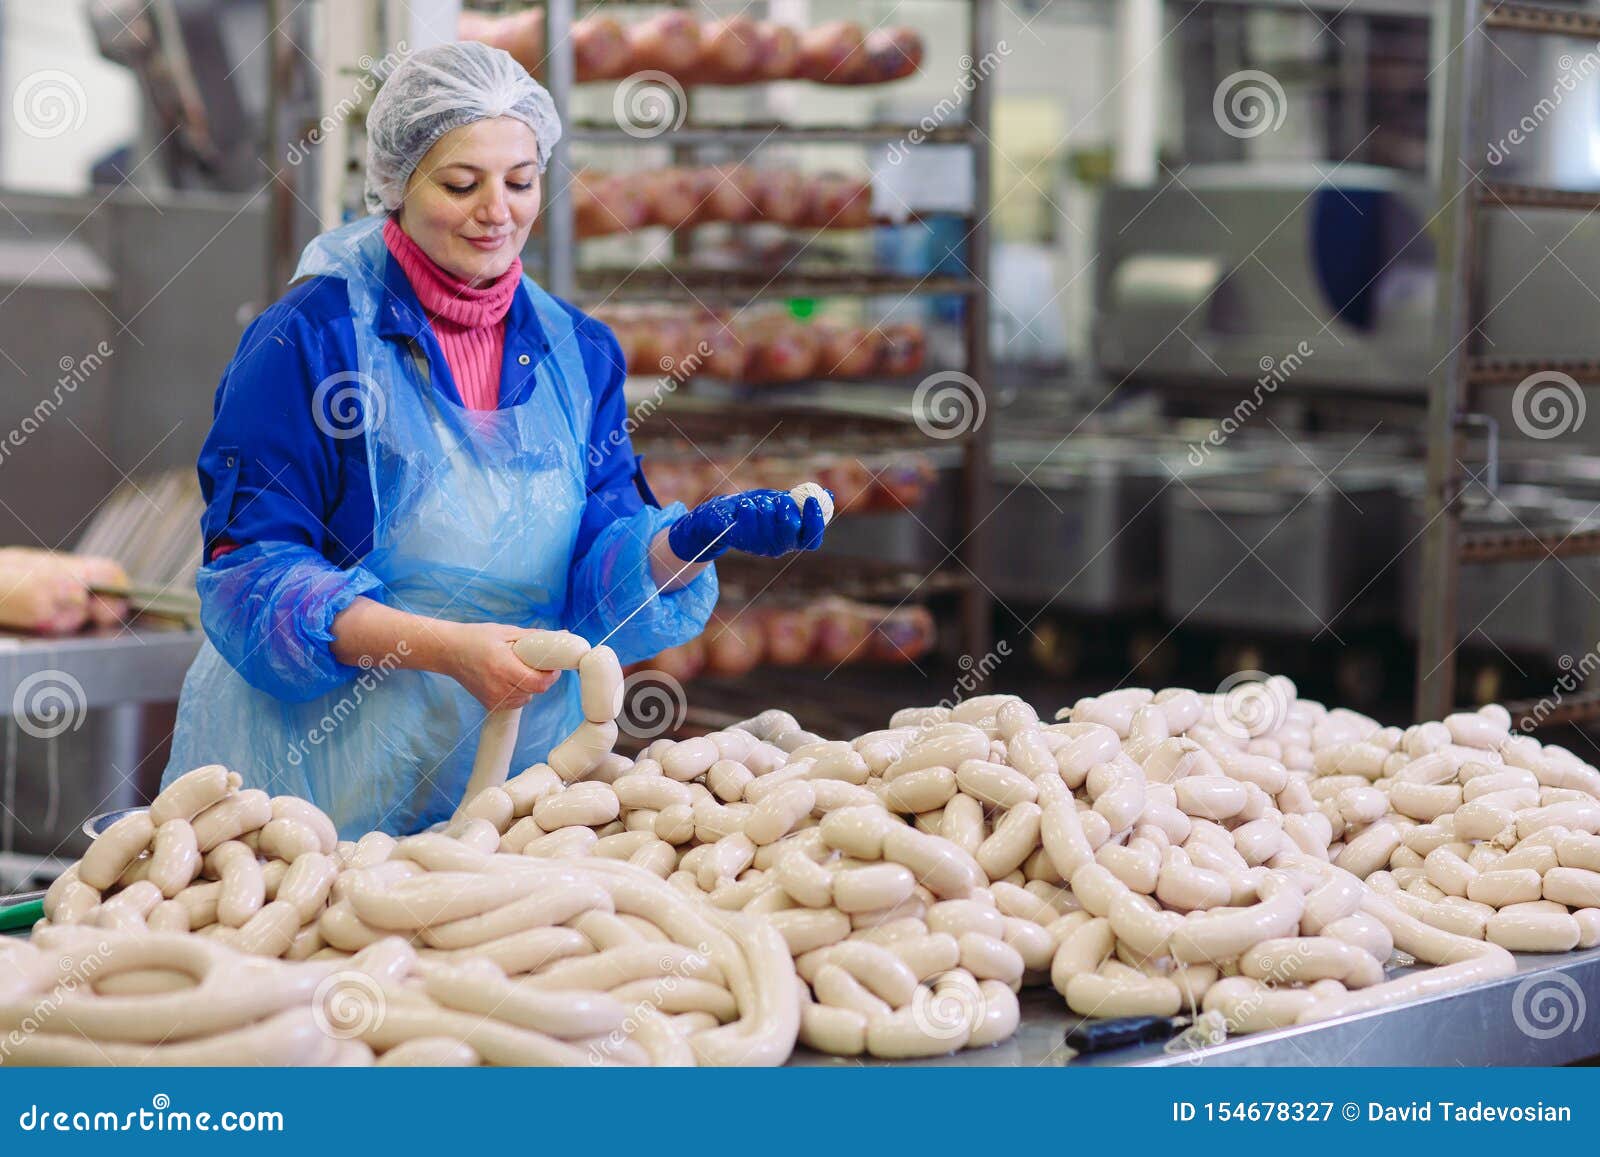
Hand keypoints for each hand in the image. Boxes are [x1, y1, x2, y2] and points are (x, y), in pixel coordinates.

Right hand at [437, 622, 560, 710]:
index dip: (551, 675)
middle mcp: (498, 687)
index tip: (553, 665)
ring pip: (527, 698)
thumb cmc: (476, 638)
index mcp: (503, 667)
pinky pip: (515, 703)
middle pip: (535, 691)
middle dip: (543, 678)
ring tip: (521, 670)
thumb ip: (534, 637)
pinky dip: (519, 692)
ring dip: (530, 686)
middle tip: (539, 665)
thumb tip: (561, 635)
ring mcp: (493, 698)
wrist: (449, 652)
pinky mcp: (489, 704)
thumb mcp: (506, 632)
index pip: (538, 682)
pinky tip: (511, 679)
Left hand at [667, 489, 829, 561]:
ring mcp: (758, 545)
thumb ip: (801, 501)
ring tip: (757, 502)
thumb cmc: (757, 509)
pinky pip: (749, 515)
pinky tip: (743, 507)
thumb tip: (829, 495)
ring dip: (764, 504)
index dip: (816, 522)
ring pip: (768, 519)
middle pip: (790, 529)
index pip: (812, 539)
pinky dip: (748, 506)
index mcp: (792, 539)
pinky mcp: (739, 538)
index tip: (812, 500)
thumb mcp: (782, 503)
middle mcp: (777, 546)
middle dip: (786, 508)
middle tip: (780, 498)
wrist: (723, 516)